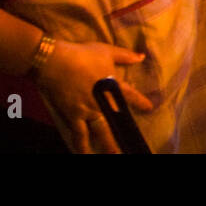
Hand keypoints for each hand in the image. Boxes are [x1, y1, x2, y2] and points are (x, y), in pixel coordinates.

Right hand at [36, 41, 152, 153]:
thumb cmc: (82, 54)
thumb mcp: (107, 51)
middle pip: (116, 121)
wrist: (56, 61)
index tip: (149, 108)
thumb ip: (125, 56)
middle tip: (130, 146)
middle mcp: (103, 102)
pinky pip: (79, 134)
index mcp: (112, 86)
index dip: (141, 102)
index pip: (130, 96)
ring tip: (113, 155)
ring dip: (107, 145)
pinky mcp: (73, 116)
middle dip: (124, 133)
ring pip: (101, 132)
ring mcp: (88, 111)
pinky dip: (81, 146)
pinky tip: (83, 154)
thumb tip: (141, 56)